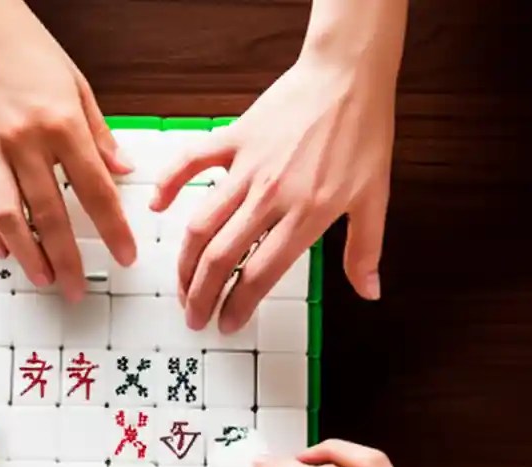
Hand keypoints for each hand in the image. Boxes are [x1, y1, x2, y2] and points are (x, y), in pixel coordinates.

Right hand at [0, 0, 134, 301]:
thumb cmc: (24, 44)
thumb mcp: (76, 84)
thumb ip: (100, 134)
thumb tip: (124, 172)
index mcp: (61, 122)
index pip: (96, 190)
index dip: (112, 229)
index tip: (124, 255)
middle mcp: (24, 138)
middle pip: (52, 214)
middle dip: (69, 258)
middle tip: (80, 287)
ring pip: (8, 214)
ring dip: (27, 253)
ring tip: (43, 276)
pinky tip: (1, 247)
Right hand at [151, 0, 404, 331]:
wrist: (348, 77)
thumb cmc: (363, 135)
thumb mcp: (374, 199)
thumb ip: (365, 251)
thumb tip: (370, 292)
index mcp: (306, 215)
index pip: (259, 276)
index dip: (237, 307)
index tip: (228, 324)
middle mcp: (270, 196)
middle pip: (221, 258)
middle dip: (200, 296)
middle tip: (194, 317)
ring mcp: (247, 167)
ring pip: (201, 224)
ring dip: (184, 261)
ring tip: (180, 285)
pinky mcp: (233, 139)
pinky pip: (190, 163)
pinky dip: (168, 184)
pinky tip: (157, 207)